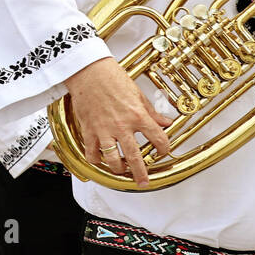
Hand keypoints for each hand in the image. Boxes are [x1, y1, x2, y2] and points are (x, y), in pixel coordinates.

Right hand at [65, 56, 174, 187]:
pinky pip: (92, 152)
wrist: (89, 72)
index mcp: (137, 115)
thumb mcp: (138, 94)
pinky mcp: (89, 130)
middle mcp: (121, 126)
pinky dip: (95, 159)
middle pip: (134, 156)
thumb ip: (151, 112)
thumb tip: (165, 122)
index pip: (157, 138)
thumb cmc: (112, 78)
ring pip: (111, 159)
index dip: (163, 148)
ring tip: (120, 170)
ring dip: (117, 168)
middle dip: (140, 173)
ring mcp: (104, 130)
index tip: (162, 151)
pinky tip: (99, 159)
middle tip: (143, 182)